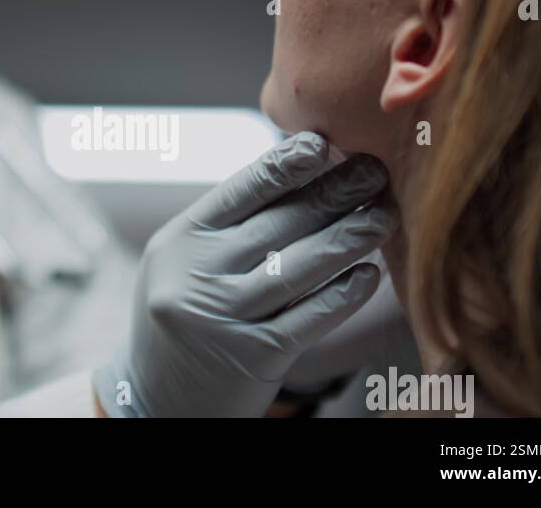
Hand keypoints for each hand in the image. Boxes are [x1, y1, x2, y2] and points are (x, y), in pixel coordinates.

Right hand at [93, 132, 398, 416]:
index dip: (283, 164)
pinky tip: (368, 276)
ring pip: (299, 267)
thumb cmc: (182, 317)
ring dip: (348, 239)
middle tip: (374, 172)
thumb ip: (229, 227)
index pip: (239, 191)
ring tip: (382, 217)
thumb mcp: (184, 263)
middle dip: (333, 194)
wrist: (157, 398)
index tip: (322, 142)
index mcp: (179, 240)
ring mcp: (222, 316)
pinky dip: (343, 295)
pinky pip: (309, 317)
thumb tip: (299, 174)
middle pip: (278, 224)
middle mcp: (196, 275)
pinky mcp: (252, 355)